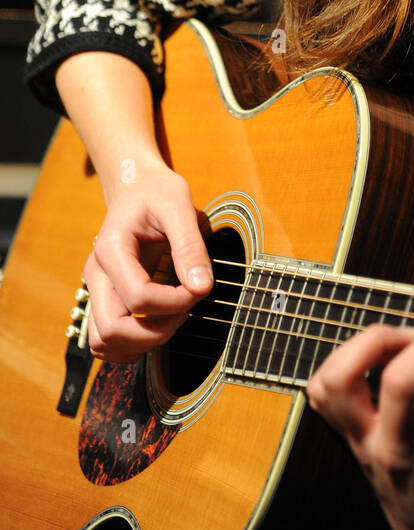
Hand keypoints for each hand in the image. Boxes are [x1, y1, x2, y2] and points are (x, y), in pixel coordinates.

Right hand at [84, 165, 212, 363]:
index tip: (199, 288)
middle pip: (112, 330)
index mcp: (111, 250)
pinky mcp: (104, 298)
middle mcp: (95, 274)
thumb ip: (190, 246)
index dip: (175, 302)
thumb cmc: (156, 191)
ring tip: (173, 317)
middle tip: (185, 309)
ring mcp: (96, 289)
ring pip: (104, 343)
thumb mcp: (178, 206)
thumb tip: (202, 287)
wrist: (135, 185)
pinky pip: (107, 340)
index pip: (139, 298)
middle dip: (156, 331)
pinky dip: (133, 344)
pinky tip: (159, 323)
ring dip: (143, 342)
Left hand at [305, 300, 413, 529]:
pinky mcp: (350, 436)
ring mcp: (352, 442)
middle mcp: (366, 447)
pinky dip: (348, 363)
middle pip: (337, 379)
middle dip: (376, 340)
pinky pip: (326, 391)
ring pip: (322, 383)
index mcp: (400, 458)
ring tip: (401, 344)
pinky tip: (385, 360)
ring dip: (356, 350)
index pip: (400, 386)